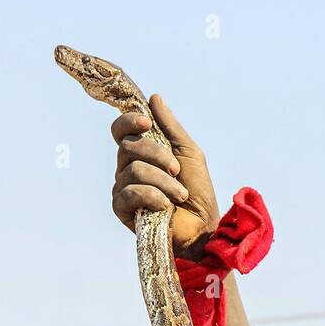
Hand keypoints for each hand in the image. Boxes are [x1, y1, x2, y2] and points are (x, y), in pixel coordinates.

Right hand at [112, 95, 219, 260]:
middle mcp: (127, 168)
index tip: (146, 122)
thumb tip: (154, 98)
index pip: (121, 130)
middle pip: (128, 146)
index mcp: (142, 153)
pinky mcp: (122, 210)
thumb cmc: (198, 192)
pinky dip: (152, 196)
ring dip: (163, 182)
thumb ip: (171, 127)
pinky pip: (129, 193)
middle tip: (177, 170)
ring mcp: (123, 188)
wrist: (203, 227)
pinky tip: (165, 206)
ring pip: (133, 170)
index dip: (129, 121)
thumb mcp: (189, 153)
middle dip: (157, 155)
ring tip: (179, 195)